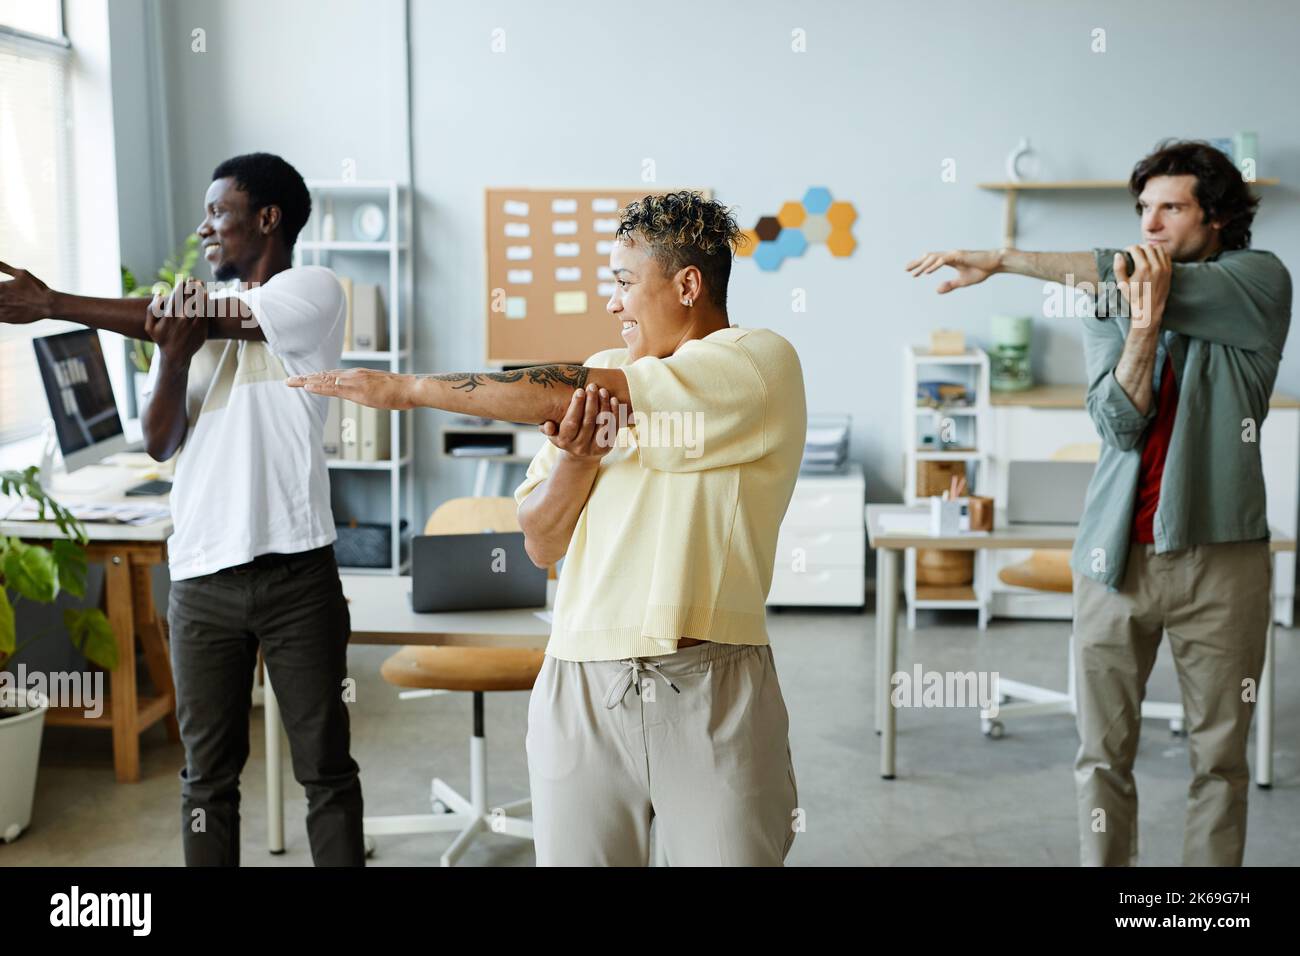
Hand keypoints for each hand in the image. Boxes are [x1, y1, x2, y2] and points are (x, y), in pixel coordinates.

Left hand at [0, 261, 53, 324]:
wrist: (48, 304)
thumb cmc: (36, 287)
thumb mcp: (21, 273)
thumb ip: (4, 267)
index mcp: (0, 287)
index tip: (1, 287)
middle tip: (3, 295)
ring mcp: (2, 310)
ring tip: (4, 300)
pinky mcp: (6, 319)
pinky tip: (4, 308)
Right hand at [145, 277, 207, 363]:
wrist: (176, 356)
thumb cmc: (161, 339)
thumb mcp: (150, 327)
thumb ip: (152, 310)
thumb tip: (158, 293)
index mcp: (170, 316)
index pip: (176, 296)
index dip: (181, 286)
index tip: (183, 280)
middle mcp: (183, 318)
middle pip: (189, 297)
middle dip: (191, 286)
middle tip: (193, 279)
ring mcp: (194, 323)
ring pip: (199, 303)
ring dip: (200, 291)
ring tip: (200, 283)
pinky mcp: (202, 328)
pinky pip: (206, 312)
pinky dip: (206, 303)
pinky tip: (206, 295)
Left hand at [285, 367, 415, 408]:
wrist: (412, 388)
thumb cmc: (402, 390)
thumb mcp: (383, 389)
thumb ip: (372, 389)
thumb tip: (371, 393)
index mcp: (359, 375)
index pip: (333, 375)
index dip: (317, 378)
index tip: (304, 380)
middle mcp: (354, 375)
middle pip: (325, 376)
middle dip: (306, 378)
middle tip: (289, 380)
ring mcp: (355, 381)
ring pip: (325, 380)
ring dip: (306, 381)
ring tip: (291, 382)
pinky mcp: (357, 390)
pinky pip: (333, 389)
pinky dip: (319, 387)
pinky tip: (307, 387)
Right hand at [541, 384, 617, 462]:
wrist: (580, 455)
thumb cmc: (564, 436)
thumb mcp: (553, 434)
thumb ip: (548, 428)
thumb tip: (548, 425)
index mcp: (564, 441)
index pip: (571, 423)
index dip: (576, 406)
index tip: (580, 390)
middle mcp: (580, 446)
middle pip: (588, 422)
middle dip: (591, 402)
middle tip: (592, 386)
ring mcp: (595, 447)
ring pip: (602, 424)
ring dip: (604, 405)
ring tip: (602, 390)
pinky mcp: (608, 445)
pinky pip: (614, 427)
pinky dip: (615, 413)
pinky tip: (614, 399)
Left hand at [906, 249, 1000, 292]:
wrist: (994, 264)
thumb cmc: (980, 271)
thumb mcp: (962, 281)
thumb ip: (950, 285)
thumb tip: (936, 290)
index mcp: (950, 260)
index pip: (931, 260)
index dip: (921, 265)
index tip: (911, 271)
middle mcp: (950, 255)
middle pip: (929, 257)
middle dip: (917, 263)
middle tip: (906, 270)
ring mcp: (954, 254)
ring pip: (934, 258)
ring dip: (923, 266)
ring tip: (915, 274)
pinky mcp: (959, 255)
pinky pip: (943, 260)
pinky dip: (934, 265)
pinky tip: (927, 272)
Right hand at [1114, 242, 1170, 329]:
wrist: (1150, 308)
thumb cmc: (1134, 298)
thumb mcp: (1122, 285)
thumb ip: (1119, 268)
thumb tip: (1118, 255)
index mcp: (1143, 268)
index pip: (1136, 249)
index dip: (1129, 248)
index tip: (1126, 252)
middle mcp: (1155, 266)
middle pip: (1147, 247)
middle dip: (1139, 247)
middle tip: (1134, 253)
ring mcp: (1164, 268)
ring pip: (1158, 248)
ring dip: (1149, 249)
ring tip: (1143, 254)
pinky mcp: (1169, 270)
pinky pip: (1165, 255)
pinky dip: (1158, 253)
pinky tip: (1152, 258)